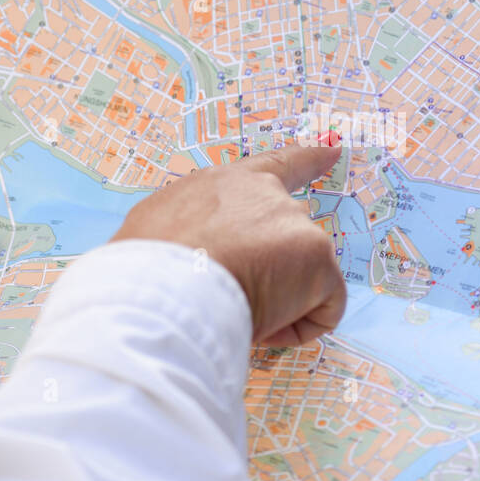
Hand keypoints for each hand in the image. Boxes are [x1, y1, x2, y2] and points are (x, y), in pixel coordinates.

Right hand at [111, 141, 345, 346]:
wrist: (164, 286)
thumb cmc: (145, 266)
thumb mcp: (158, 228)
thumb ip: (192, 231)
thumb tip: (198, 256)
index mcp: (227, 183)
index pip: (278, 165)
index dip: (309, 159)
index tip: (334, 151)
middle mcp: (268, 195)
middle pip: (289, 240)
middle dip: (273, 274)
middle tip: (232, 297)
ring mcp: (297, 225)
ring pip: (302, 280)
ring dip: (276, 304)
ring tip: (234, 311)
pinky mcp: (318, 259)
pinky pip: (323, 310)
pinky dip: (297, 329)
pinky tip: (263, 329)